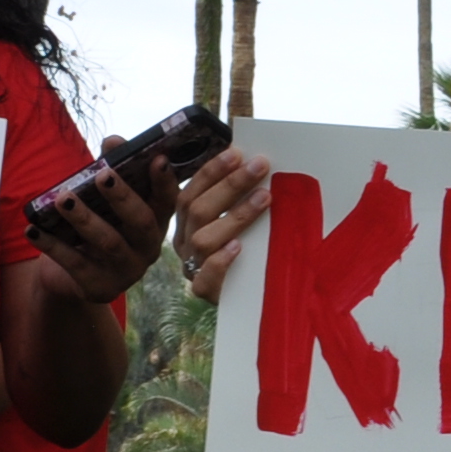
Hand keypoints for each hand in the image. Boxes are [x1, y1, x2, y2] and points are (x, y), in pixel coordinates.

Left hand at [26, 147, 175, 306]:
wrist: (77, 277)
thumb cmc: (99, 226)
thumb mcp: (105, 200)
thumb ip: (111, 168)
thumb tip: (113, 141)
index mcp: (156, 221)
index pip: (167, 200)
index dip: (165, 181)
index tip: (158, 158)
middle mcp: (147, 247)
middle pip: (141, 222)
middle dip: (122, 197)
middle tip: (102, 175)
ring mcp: (127, 270)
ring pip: (108, 242)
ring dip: (84, 219)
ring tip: (63, 199)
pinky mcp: (100, 287)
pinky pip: (75, 264)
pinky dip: (52, 246)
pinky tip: (33, 229)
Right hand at [177, 145, 263, 301]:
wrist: (249, 298)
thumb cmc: (246, 251)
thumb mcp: (239, 221)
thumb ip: (239, 196)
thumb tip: (255, 161)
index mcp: (187, 222)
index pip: (192, 191)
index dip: (212, 171)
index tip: (236, 153)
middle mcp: (185, 243)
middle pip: (198, 209)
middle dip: (230, 185)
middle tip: (259, 166)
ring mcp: (193, 267)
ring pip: (204, 239)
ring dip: (236, 215)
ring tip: (265, 198)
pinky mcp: (205, 292)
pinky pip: (205, 278)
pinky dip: (221, 261)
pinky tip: (239, 247)